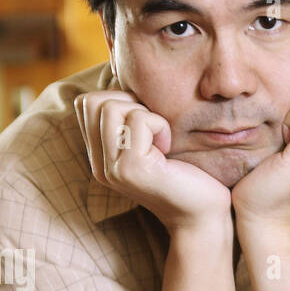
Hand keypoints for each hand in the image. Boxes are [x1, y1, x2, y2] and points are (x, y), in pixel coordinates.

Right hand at [74, 89, 232, 236]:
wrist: (204, 215)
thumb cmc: (186, 174)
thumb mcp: (150, 143)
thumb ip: (129, 120)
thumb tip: (123, 75)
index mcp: (100, 157)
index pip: (85, 103)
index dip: (117, 99)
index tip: (145, 122)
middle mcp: (99, 165)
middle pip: (93, 101)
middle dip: (128, 103)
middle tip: (154, 128)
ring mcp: (112, 168)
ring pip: (111, 106)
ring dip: (145, 115)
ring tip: (161, 140)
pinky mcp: (131, 168)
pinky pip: (139, 120)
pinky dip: (160, 126)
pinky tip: (169, 149)